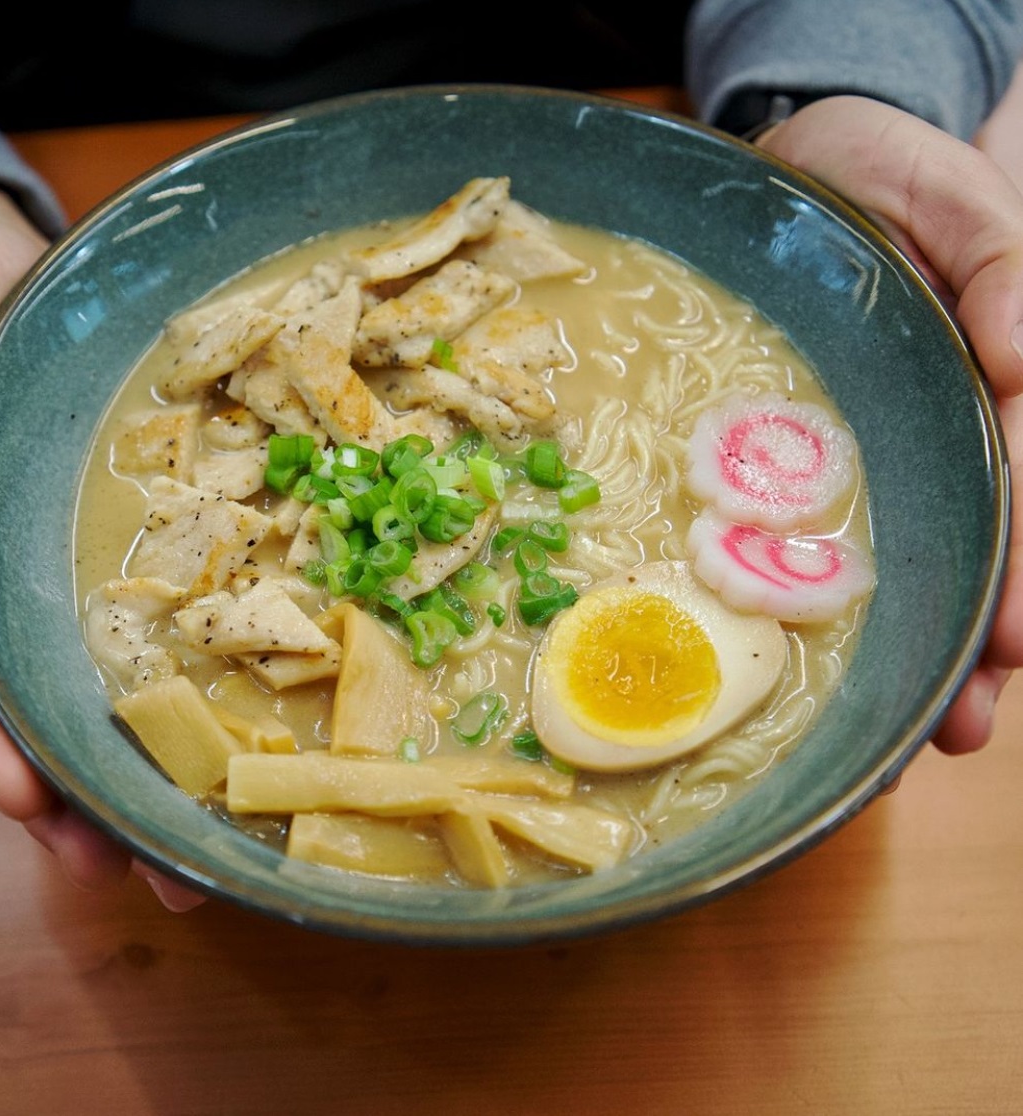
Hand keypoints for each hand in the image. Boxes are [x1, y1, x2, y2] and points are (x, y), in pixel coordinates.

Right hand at [0, 175, 202, 909]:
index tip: (38, 809)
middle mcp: (2, 569)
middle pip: (39, 699)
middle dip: (88, 791)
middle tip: (155, 874)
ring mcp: (66, 554)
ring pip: (103, 669)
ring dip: (148, 753)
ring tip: (205, 834)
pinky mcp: (134, 520)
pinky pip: (165, 596)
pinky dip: (195, 657)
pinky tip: (240, 713)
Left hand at [757, 96, 1022, 752]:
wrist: (790, 173)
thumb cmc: (878, 176)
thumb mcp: (944, 194)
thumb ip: (994, 256)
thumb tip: (1020, 353)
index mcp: (984, 385)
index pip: (1018, 482)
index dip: (1018, 562)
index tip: (1014, 640)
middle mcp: (942, 432)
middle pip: (978, 544)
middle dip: (980, 635)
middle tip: (964, 722)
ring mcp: (876, 452)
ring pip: (913, 558)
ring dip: (925, 648)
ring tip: (923, 733)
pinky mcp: (800, 458)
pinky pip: (819, 534)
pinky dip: (831, 601)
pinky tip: (836, 669)